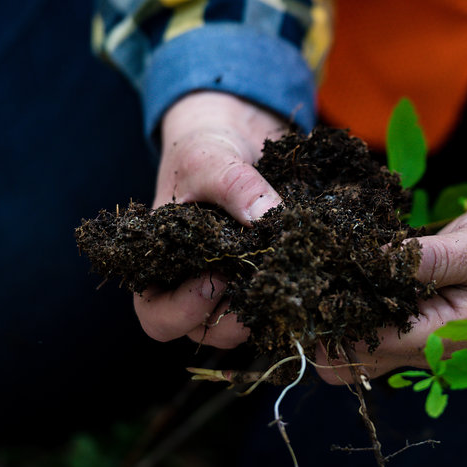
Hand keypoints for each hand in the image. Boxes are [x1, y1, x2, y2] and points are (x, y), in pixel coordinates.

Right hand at [135, 91, 287, 348]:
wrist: (235, 136)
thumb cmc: (202, 152)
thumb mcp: (209, 160)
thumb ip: (233, 186)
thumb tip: (267, 218)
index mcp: (162, 267)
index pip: (158, 318)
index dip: (182, 313)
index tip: (214, 281)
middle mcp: (196, 285)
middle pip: (208, 331)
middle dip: (235, 315)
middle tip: (260, 278)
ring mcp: (235, 284)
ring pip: (249, 321)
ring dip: (268, 303)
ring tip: (289, 268)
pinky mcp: (268, 275)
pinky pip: (280, 298)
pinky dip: (293, 286)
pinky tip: (308, 261)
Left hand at [318, 159, 466, 382]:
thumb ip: (426, 260)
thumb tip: (369, 258)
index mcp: (446, 341)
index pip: (370, 345)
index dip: (334, 316)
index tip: (310, 278)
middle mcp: (426, 347)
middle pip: (351, 358)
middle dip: (323, 322)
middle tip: (306, 271)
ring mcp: (417, 332)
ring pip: (353, 342)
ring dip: (333, 307)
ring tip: (319, 260)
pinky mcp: (412, 310)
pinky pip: (369, 314)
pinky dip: (351, 291)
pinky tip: (342, 256)